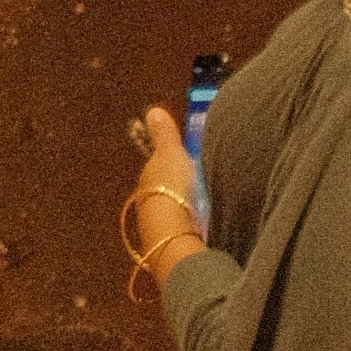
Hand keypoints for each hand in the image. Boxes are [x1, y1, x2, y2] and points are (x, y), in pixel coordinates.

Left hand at [124, 106, 205, 262]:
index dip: (170, 163)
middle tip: (196, 182)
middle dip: (176, 186)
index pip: (157, 168)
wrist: (172, 231)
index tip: (184, 160)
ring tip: (203, 203)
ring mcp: (158, 222)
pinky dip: (190, 221)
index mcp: (148, 177)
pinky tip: (202, 223)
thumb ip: (164, 135)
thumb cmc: (171, 187)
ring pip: (171, 208)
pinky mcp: (172, 239)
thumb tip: (153, 111)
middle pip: (163, 189)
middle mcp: (147, 200)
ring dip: (183, 205)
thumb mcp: (171, 154)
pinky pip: (182, 225)